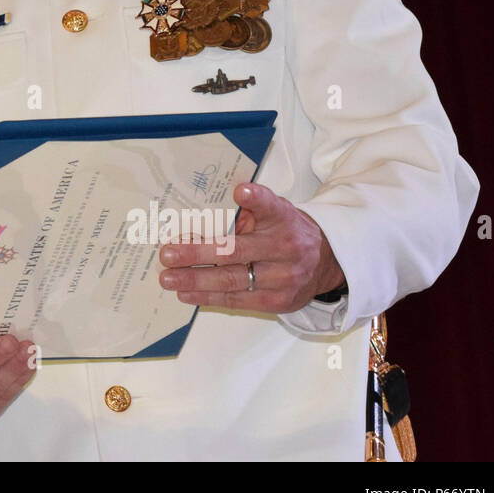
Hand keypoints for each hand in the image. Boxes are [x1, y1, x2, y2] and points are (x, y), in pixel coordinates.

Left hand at [157, 182, 344, 313]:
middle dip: (198, 253)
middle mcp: (285, 247)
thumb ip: (244, 213)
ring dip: (196, 279)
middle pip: (236, 251)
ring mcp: (283, 277)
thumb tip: (194, 220)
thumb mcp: (273, 214)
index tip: (240, 191)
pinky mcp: (278, 301)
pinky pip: (237, 300)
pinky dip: (208, 296)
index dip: (255, 199)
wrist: (325, 263)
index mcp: (283, 218)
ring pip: (232, 280)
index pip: (270, 205)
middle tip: (168, 254)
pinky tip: (186, 292)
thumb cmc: (285, 232)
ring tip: (168, 278)